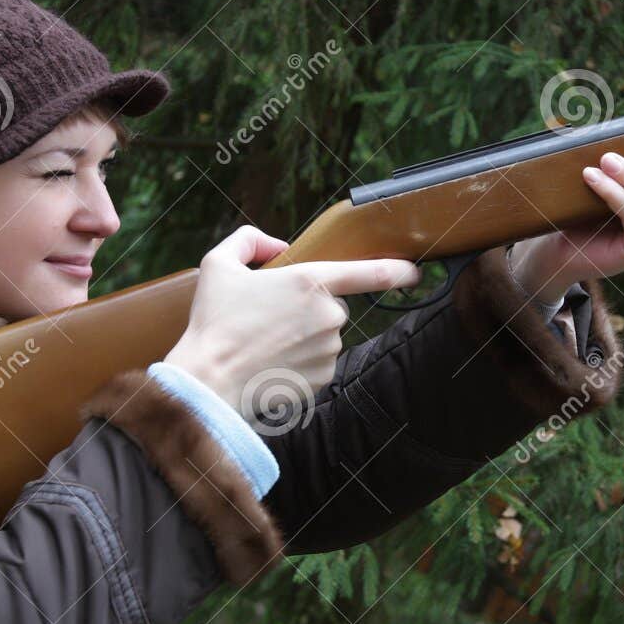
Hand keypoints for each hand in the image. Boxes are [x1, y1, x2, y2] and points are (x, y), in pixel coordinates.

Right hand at [163, 225, 421, 417]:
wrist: (209, 383)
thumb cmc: (213, 323)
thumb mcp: (219, 264)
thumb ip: (250, 241)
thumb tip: (277, 247)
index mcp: (310, 281)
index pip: (371, 272)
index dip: (398, 270)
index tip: (415, 271)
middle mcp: (329, 315)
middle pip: (332, 305)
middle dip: (308, 309)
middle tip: (268, 318)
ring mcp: (329, 349)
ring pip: (325, 335)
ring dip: (303, 336)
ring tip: (264, 343)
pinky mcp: (324, 378)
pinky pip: (319, 362)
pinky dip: (300, 361)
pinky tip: (272, 363)